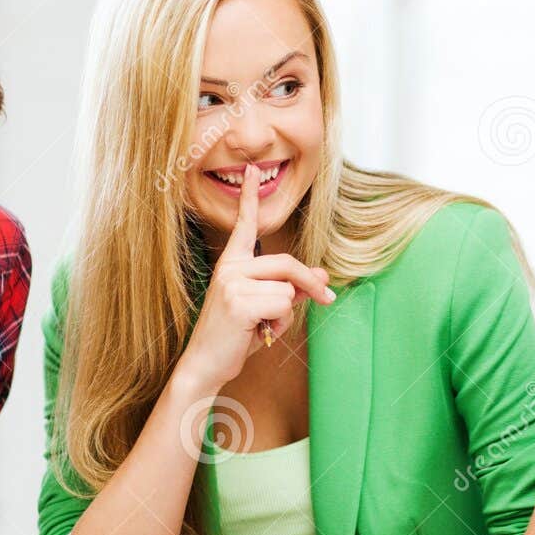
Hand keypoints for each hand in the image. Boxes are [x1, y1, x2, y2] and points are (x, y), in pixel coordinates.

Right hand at [176, 163, 333, 393]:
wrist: (206, 365)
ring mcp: (232, 283)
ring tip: (261, 327)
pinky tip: (256, 333)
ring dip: (286, 314)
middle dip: (311, 284)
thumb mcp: (266, 309)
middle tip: (327, 300)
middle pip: (288, 264)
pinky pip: (283, 304)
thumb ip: (290, 289)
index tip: (252, 169)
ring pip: (288, 290)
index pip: (244, 226)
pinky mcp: (239, 301)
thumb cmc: (234, 337)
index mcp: (232, 264)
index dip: (249, 198)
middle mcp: (230, 268)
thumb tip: (322, 277)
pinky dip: (279, 323)